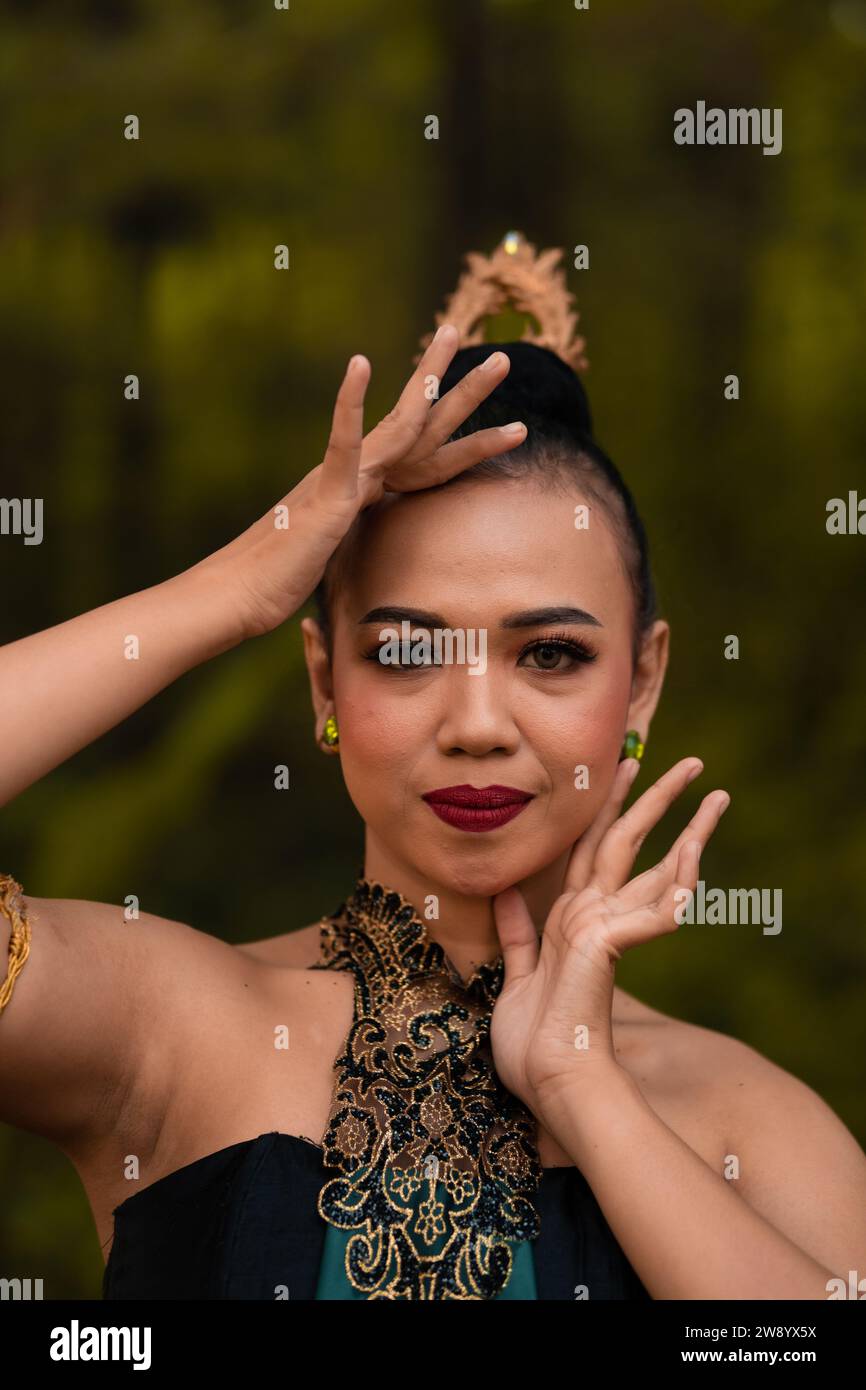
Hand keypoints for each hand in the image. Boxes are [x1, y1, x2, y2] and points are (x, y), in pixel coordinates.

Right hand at [199, 325, 525, 637]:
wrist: (240, 595)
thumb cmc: (281, 584)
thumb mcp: (342, 562)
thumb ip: (364, 542)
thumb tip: (385, 551)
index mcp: (367, 491)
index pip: (428, 462)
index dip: (467, 443)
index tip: (504, 427)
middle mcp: (358, 474)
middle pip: (423, 428)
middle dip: (465, 395)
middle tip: (504, 360)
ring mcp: (342, 479)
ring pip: (399, 424)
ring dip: (431, 379)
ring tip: (456, 334)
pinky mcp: (325, 496)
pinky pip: (342, 446)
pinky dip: (350, 405)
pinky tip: (359, 365)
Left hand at [489, 757, 730, 1121]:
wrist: (547, 1085)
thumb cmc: (534, 1046)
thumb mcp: (517, 977)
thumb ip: (519, 934)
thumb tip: (503, 891)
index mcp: (571, 919)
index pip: (592, 848)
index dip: (605, 807)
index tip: (619, 769)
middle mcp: (594, 917)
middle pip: (629, 842)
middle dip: (656, 800)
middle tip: (689, 764)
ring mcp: (608, 930)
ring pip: (655, 866)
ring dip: (688, 829)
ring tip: (716, 796)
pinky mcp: (611, 946)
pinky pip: (655, 909)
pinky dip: (679, 884)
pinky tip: (697, 856)